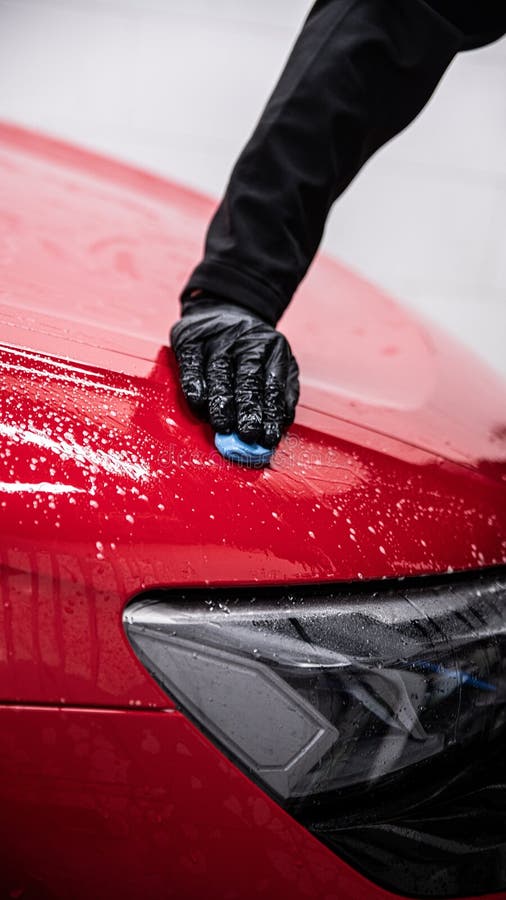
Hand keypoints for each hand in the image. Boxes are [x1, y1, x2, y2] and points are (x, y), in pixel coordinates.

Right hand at [170, 299, 298, 448]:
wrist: (222, 308)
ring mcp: (217, 339)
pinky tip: (198, 402)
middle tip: (249, 434)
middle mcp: (245, 341)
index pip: (273, 385)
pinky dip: (195, 384)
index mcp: (272, 348)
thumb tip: (283, 421)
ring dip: (222, 402)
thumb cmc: (250, 348)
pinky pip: (192, 364)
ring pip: (220, 373)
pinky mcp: (190, 339)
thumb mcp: (276, 360)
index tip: (268, 437)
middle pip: (248, 379)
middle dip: (248, 409)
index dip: (271, 413)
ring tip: (224, 426)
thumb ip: (283, 389)